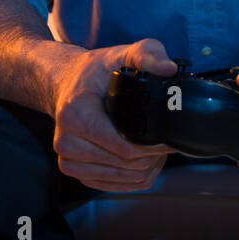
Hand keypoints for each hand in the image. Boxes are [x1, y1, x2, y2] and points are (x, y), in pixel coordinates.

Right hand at [51, 38, 177, 191]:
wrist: (67, 83)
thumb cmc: (97, 71)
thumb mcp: (123, 53)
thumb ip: (148, 54)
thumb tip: (169, 69)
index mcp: (75, 115)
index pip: (124, 147)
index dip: (155, 147)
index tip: (172, 137)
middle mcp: (66, 142)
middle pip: (125, 165)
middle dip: (154, 157)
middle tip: (167, 142)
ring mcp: (67, 159)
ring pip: (122, 179)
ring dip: (146, 169)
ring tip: (156, 148)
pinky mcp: (72, 170)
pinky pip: (112, 186)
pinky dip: (132, 177)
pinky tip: (141, 158)